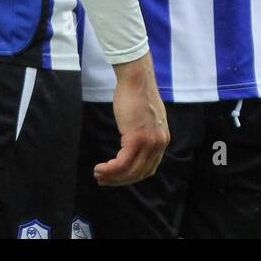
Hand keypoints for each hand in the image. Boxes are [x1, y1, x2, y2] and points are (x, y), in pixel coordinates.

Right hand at [95, 54, 169, 185]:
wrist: (136, 80)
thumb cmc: (137, 95)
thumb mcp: (146, 119)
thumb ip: (144, 133)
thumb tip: (133, 144)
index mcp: (162, 139)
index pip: (148, 168)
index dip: (130, 177)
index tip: (116, 177)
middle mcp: (159, 143)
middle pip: (140, 173)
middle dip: (119, 180)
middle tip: (103, 179)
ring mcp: (149, 141)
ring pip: (130, 171)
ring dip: (112, 177)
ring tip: (98, 175)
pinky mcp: (136, 137)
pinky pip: (122, 163)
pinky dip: (110, 169)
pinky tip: (100, 168)